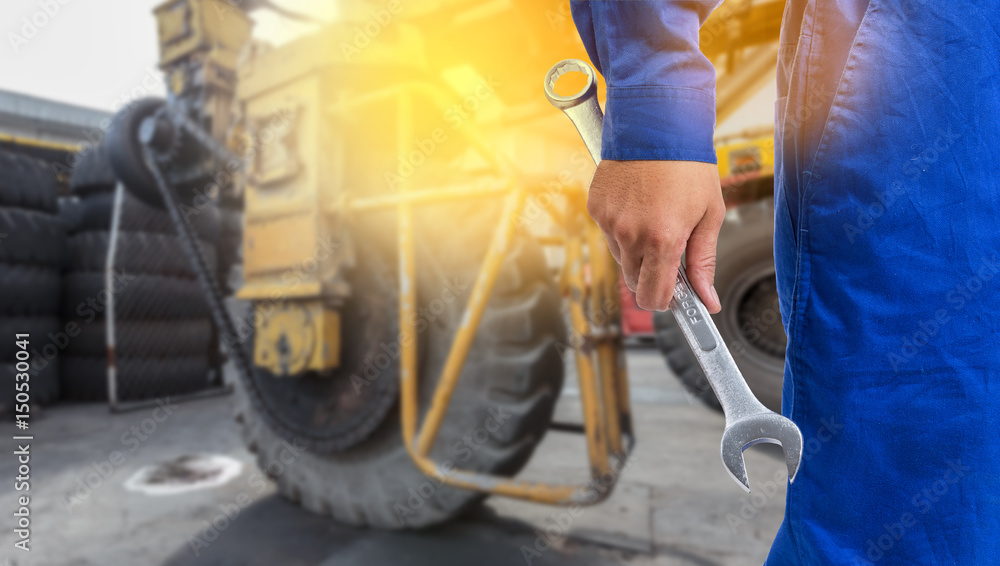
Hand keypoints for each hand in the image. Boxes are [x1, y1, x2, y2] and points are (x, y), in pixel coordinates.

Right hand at [587, 160, 724, 312]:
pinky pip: (609, 233)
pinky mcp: (596, 208)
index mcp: (664, 240)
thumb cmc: (688, 166)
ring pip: (621, 258)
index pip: (654, 296)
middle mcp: (632, 235)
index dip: (664, 302)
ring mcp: (610, 222)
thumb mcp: (709, 214)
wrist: (657, 125)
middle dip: (651, 276)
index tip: (674, 297)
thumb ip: (704, 261)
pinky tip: (638, 205)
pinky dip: (623, 228)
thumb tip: (707, 299)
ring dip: (636, 251)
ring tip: (654, 217)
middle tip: (668, 253)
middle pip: (634, 282)